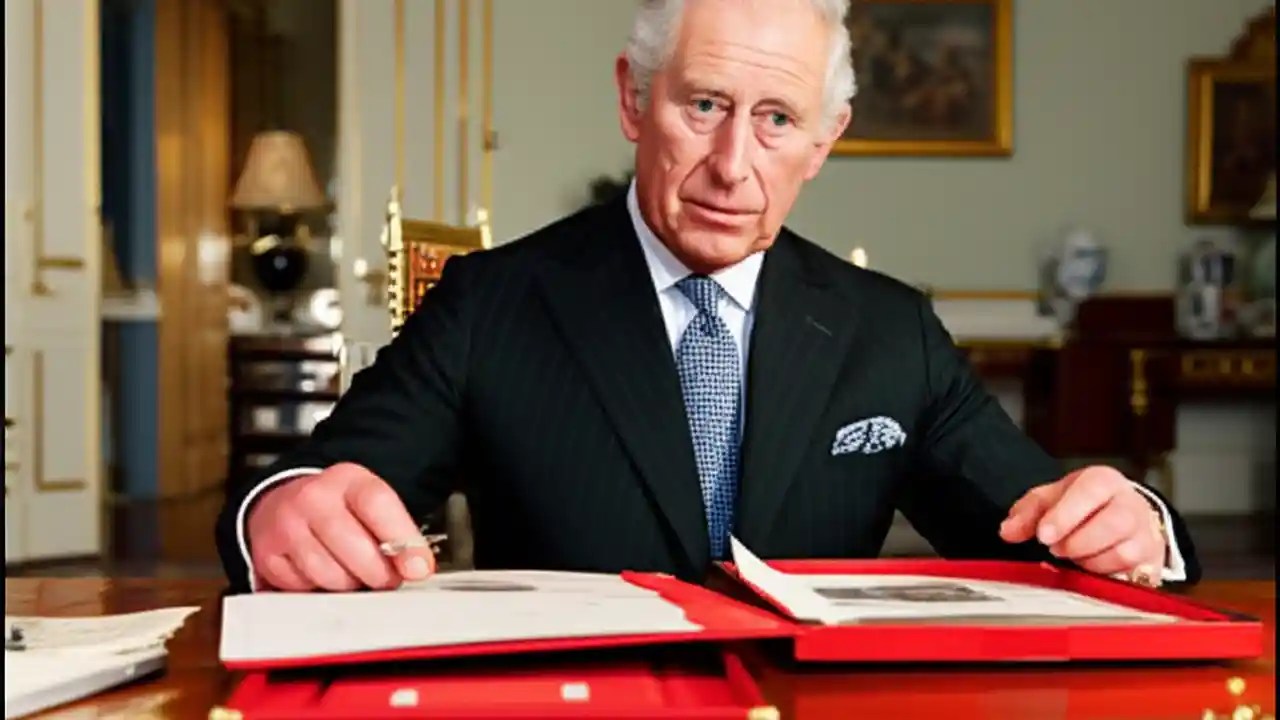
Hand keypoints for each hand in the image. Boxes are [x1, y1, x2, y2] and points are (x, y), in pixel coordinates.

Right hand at [246, 463, 435, 591]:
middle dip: (379, 573)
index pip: (378, 505)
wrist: (281, 502)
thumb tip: (418, 566)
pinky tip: (321, 571)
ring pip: (330, 575)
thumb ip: (396, 531)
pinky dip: (318, 589)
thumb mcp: (368, 504)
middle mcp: (313, 498)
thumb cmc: (334, 507)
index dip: (403, 540)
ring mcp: (286, 526)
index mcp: (347, 480)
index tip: (419, 567)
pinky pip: (303, 589)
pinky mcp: (267, 555)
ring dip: (348, 584)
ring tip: (351, 570)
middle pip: (355, 548)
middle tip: (386, 577)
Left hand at [999, 466, 1165, 581]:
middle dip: (1078, 542)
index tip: (1043, 536)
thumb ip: (1028, 512)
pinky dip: (1107, 578)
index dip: (1065, 515)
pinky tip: (1093, 570)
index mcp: (1105, 481)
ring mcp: (1147, 534)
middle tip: (1057, 548)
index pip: (1091, 491)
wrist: (1123, 514)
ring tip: (1076, 556)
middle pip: (1113, 524)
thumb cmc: (1084, 505)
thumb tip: (1008, 531)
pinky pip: (1133, 577)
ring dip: (1091, 562)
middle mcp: (1132, 504)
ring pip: (1124, 554)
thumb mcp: (1052, 498)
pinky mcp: (1154, 563)